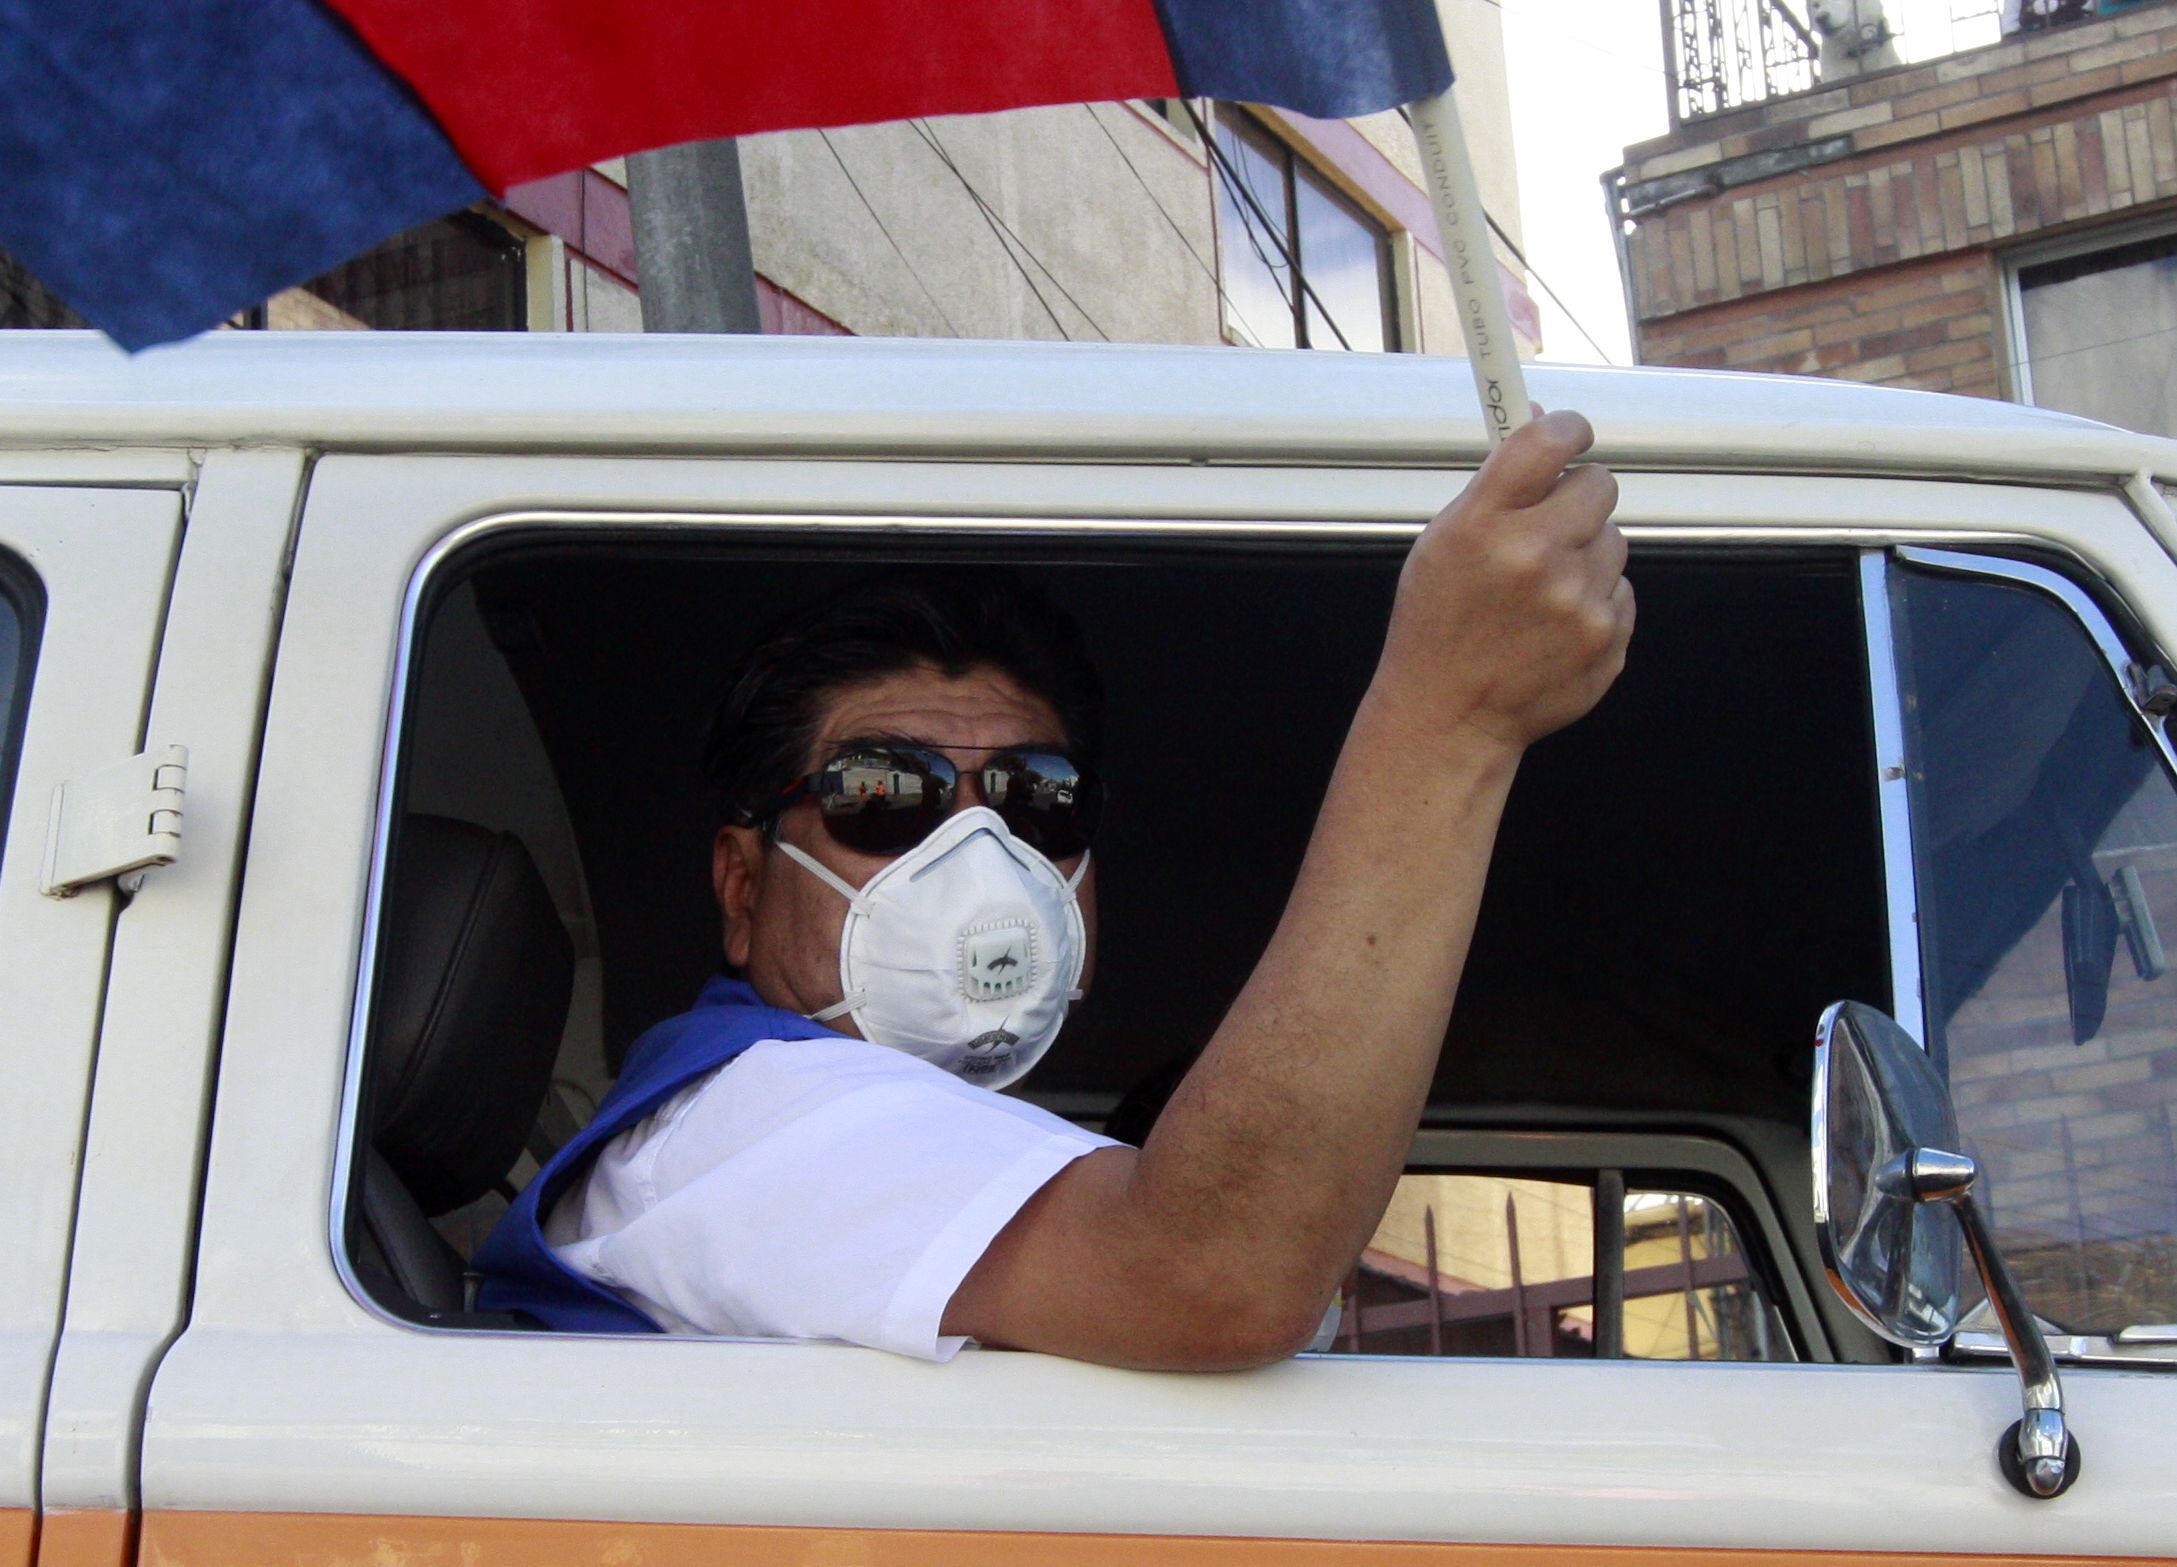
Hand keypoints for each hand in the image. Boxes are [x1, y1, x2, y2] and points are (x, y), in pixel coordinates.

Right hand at [1379, 409, 1631, 753]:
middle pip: (1599, 484)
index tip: (1570, 434)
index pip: (1549, 441)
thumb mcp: (1442, 544)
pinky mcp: (1606, 637)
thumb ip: (1496, 485)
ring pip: (1613, 540)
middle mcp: (1534, 558)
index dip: (1567, 428)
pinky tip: (1555, 624)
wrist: (1450, 716)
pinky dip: (1595, 600)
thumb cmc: (1438, 628)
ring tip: (1543, 591)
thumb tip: (1540, 422)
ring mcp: (1577, 602)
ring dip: (1586, 554)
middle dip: (1578, 497)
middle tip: (1552, 522)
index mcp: (1483, 526)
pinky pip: (1620, 591)